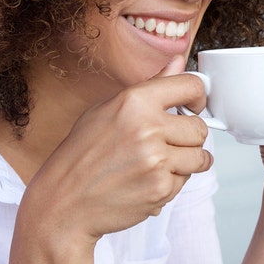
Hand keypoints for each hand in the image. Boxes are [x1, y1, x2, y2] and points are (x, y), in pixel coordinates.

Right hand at [17, 57, 213, 251]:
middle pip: (200, 127)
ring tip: (157, 164)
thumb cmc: (82, 154)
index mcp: (134, 101)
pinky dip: (171, 183)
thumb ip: (151, 85)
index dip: (198, 96)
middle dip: (189, 136)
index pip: (191, 86)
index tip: (195, 105)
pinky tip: (145, 181)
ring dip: (185, 162)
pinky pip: (185, 181)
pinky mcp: (161, 189)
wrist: (64, 201)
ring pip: (199, 157)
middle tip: (167, 143)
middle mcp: (148, 128)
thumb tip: (178, 61)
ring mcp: (156, 160)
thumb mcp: (108, 109)